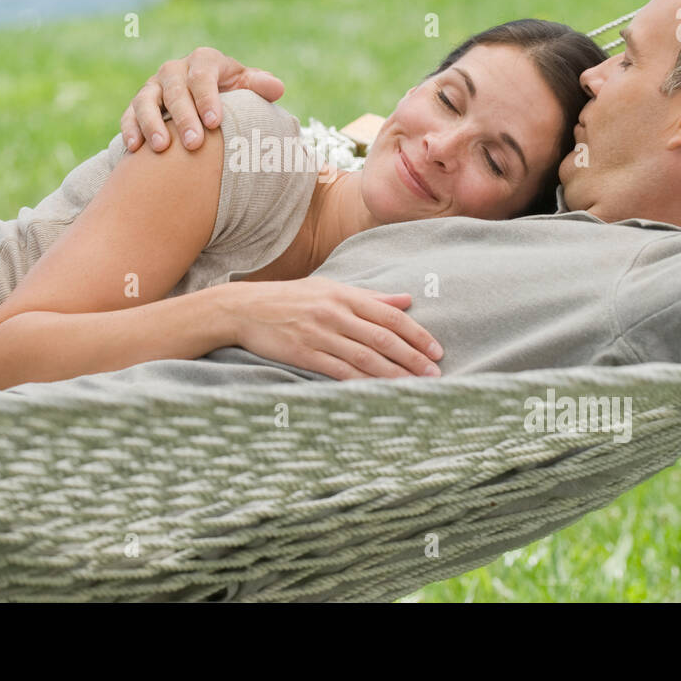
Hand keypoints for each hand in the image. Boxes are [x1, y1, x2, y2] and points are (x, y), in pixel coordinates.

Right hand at [120, 46, 284, 152]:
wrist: (205, 104)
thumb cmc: (232, 96)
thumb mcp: (247, 88)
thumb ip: (260, 86)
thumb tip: (276, 88)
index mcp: (204, 61)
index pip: (203, 75)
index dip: (207, 97)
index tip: (215, 122)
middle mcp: (175, 70)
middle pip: (175, 90)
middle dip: (184, 117)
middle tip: (194, 143)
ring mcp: (153, 87)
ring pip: (146, 101)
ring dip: (152, 123)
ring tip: (162, 148)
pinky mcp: (136, 105)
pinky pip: (129, 115)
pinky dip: (130, 129)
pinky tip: (136, 148)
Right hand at [212, 278, 444, 380]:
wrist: (243, 308)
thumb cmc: (290, 297)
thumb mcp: (330, 288)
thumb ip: (370, 296)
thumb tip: (407, 298)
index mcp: (344, 295)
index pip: (390, 315)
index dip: (417, 334)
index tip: (437, 350)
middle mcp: (334, 313)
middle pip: (383, 338)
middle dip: (412, 358)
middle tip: (435, 373)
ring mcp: (319, 334)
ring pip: (365, 357)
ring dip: (394, 374)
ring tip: (416, 387)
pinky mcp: (303, 354)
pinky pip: (339, 371)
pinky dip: (362, 382)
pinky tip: (379, 392)